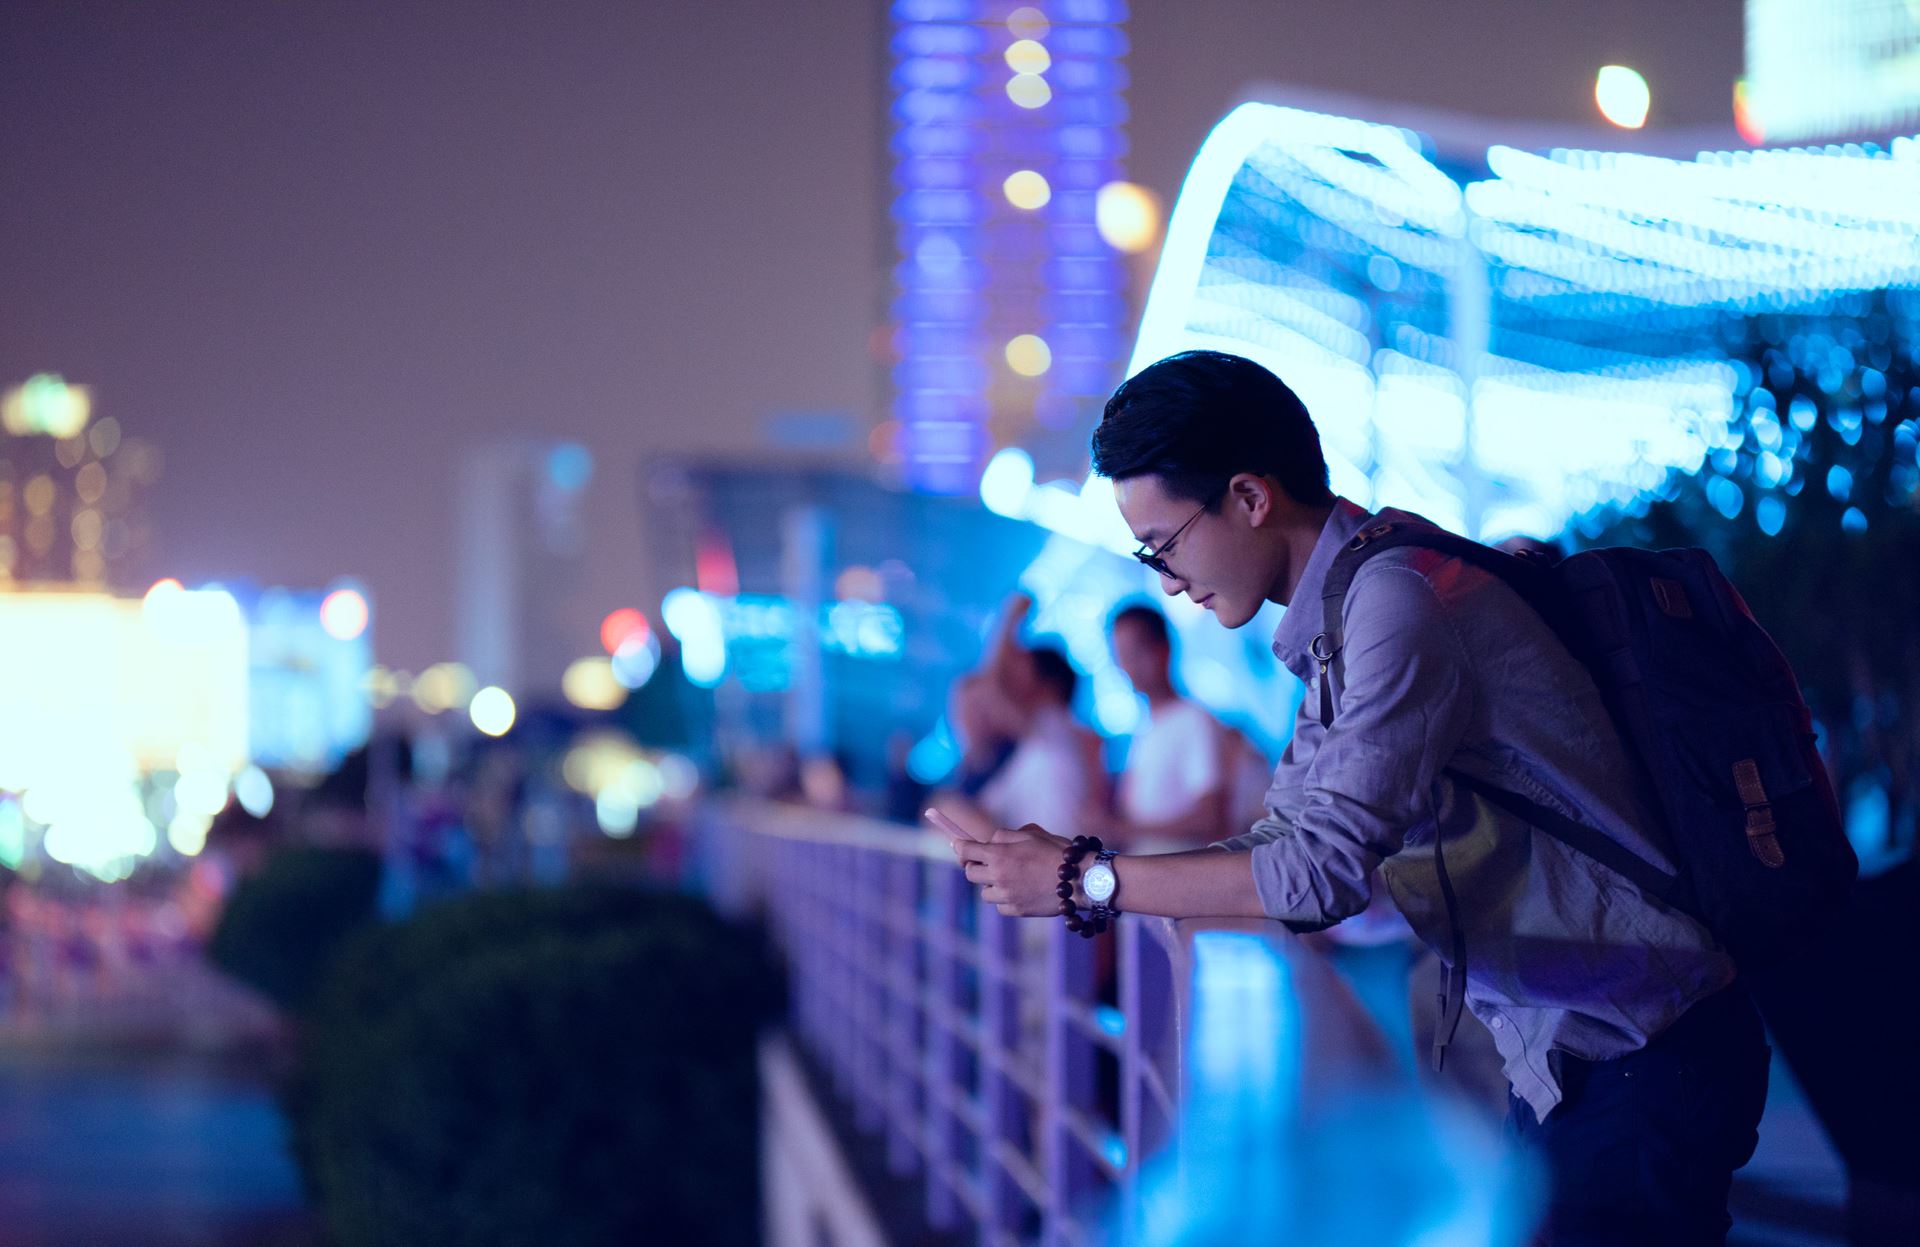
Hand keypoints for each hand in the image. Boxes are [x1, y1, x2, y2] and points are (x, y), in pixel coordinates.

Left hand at [949, 823, 1072, 916]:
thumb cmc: (1057, 852)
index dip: (959, 845)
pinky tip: (1021, 891)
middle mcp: (998, 876)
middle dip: (974, 866)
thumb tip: (990, 841)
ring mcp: (1006, 896)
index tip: (958, 844)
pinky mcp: (1016, 910)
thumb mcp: (1031, 833)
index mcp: (999, 854)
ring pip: (985, 892)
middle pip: (969, 873)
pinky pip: (1000, 905)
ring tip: (1011, 878)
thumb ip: (1005, 836)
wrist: (1080, 880)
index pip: (965, 850)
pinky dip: (1005, 899)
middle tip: (986, 862)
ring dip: (991, 884)